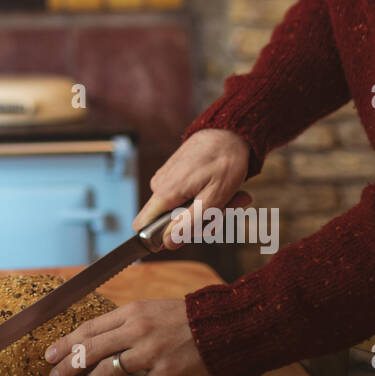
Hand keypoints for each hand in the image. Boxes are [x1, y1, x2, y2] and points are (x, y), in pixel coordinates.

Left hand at [44, 299, 211, 375]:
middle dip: (68, 365)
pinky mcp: (167, 374)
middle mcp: (138, 330)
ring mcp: (152, 353)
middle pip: (92, 349)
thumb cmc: (182, 318)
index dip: (66, 343)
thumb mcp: (148, 309)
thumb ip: (122, 322)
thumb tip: (92, 338)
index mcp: (132, 311)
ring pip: (109, 371)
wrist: (219, 325)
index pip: (89, 328)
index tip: (50, 353)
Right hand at [134, 128, 252, 249]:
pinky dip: (206, 197)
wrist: (229, 132)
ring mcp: (167, 179)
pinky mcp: (175, 175)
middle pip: (170, 222)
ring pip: (182, 211)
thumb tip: (167, 244)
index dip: (161, 238)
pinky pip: (186, 197)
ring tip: (232, 196)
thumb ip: (188, 224)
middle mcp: (160, 186)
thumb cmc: (225, 162)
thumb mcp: (213, 199)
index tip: (187, 235)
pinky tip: (223, 189)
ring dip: (209, 210)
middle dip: (201, 222)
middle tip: (227, 209)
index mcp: (165, 193)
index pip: (142, 227)